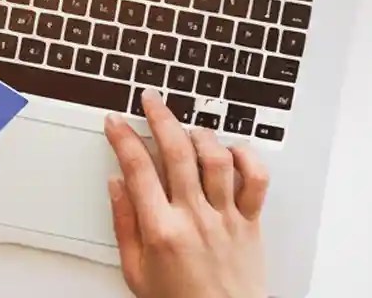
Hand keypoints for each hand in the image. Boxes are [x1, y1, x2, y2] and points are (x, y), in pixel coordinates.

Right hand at [104, 89, 268, 297]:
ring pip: (216, 158)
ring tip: (187, 128)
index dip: (123, 139)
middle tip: (150, 100)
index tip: (116, 123)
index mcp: (162, 232)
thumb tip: (117, 184)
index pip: (138, 170)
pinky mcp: (250, 221)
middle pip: (177, 153)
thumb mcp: (136, 272)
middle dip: (160, 117)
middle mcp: (195, 219)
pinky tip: (230, 150)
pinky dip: (246, 157)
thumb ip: (125, 224)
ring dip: (200, 134)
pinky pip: (256, 179)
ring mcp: (226, 217)